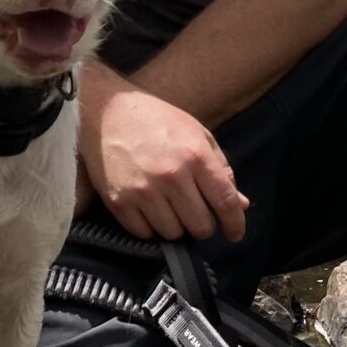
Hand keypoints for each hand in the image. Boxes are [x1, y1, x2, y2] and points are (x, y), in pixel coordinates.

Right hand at [79, 79, 246, 243]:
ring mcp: (143, 191)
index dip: (235, 224)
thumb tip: (240, 205)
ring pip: (173, 234)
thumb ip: (221, 170)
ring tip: (169, 206)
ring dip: (176, 226)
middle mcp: (171, 176)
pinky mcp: (119, 202)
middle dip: (204, 225)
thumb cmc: (156, 121)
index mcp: (195, 155)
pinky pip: (144, 234)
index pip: (225, 202)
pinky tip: (149, 208)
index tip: (235, 234)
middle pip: (200, 226)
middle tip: (196, 213)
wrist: (106, 112)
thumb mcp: (197, 134)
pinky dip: (150, 227)